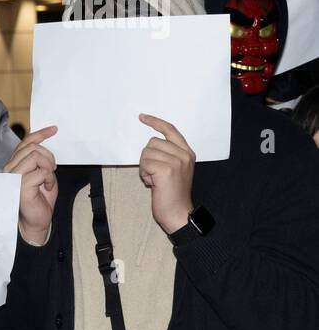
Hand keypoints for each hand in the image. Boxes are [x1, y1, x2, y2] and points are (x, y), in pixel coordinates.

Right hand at [4, 125, 58, 245]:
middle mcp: (10, 168)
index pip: (25, 142)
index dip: (40, 134)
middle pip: (32, 147)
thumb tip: (46, 142)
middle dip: (49, 156)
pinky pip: (41, 172)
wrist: (38, 221)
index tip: (54, 129)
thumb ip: (41, 159)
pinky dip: (49, 179)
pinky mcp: (20, 186)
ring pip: (35, 156)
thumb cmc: (40, 199)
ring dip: (48, 167)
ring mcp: (13, 177)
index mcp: (14, 164)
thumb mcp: (44, 174)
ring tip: (48, 180)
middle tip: (53, 170)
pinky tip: (47, 187)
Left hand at [137, 113, 195, 233]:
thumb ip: (167, 155)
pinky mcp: (166, 169)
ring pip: (146, 153)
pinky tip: (153, 184)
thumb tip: (150, 145)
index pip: (170, 130)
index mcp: (187, 152)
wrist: (178, 212)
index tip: (142, 117)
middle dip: (147, 158)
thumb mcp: (174, 170)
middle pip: (152, 142)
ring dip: (145, 167)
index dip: (155, 122)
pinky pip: (144, 163)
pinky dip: (144, 174)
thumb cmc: (172, 193)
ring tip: (155, 180)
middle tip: (155, 174)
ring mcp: (176, 161)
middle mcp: (184, 154)